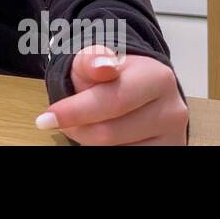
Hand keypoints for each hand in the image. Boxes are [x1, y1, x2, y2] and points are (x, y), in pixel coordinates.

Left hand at [36, 45, 187, 144]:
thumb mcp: (94, 60)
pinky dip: (106, 149)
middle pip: (109, 132)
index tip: (46, 118)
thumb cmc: (110, 76)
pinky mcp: (169, 152)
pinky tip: (105, 136)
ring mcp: (173, 137)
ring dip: (91, 141)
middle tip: (63, 120)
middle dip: (78, 128)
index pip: (113, 100)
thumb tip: (103, 66)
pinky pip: (126, 159)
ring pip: (116, 151)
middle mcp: (173, 110)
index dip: (76, 111)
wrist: (135, 91)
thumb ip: (92, 59)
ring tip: (89, 123)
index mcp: (158, 78)